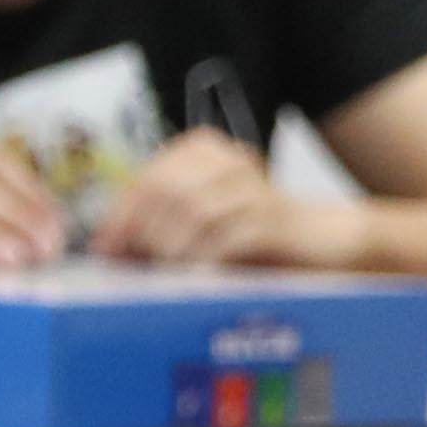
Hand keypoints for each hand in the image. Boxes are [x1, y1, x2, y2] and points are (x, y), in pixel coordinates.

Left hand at [93, 127, 353, 270]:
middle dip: (141, 232)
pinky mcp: (272, 220)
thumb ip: (157, 221)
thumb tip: (108, 245)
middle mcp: (227, 161)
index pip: (146, 179)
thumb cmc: (249, 232)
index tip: (107, 250)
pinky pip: (224, 236)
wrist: (319, 237)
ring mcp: (252, 188)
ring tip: (164, 272)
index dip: (121, 216)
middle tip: (133, 264)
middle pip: (164, 191)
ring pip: (192, 211)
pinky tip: (193, 275)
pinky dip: (201, 259)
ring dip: (169, 247)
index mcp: (203, 151)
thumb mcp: (199, 219)